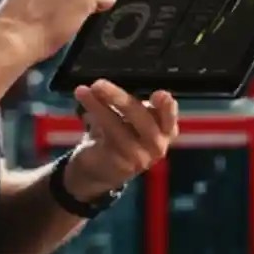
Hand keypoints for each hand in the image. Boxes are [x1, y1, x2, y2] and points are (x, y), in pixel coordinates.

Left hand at [63, 80, 178, 199]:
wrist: (103, 170)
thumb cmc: (121, 135)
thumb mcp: (130, 117)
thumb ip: (129, 104)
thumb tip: (107, 86)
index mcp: (165, 129)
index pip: (169, 117)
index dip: (167, 108)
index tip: (160, 95)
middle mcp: (157, 145)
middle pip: (142, 119)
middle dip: (119, 99)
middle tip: (99, 84)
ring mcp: (139, 157)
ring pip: (118, 127)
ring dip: (98, 107)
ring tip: (83, 91)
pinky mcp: (120, 164)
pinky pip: (104, 137)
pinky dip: (94, 117)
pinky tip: (83, 106)